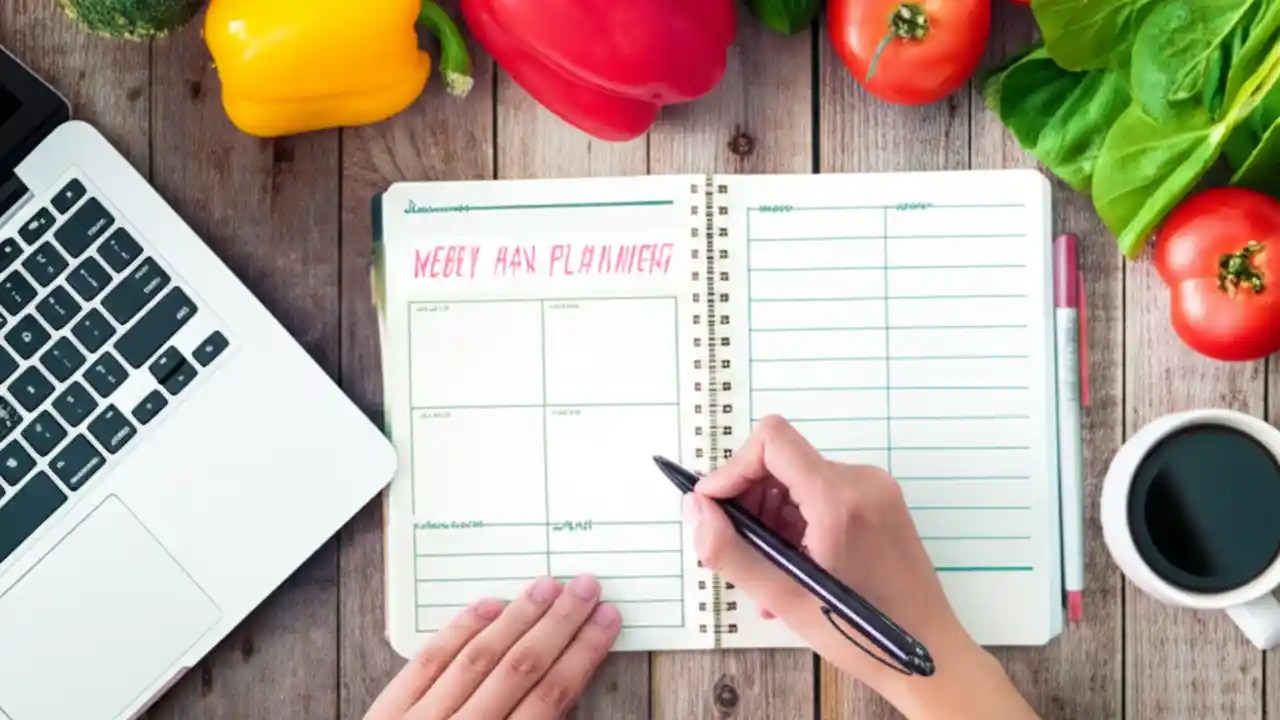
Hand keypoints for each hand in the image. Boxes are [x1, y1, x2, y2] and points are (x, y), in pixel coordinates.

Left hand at [364, 575, 620, 719]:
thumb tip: (567, 699)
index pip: (551, 698)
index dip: (583, 654)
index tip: (606, 620)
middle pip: (520, 668)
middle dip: (559, 624)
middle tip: (586, 587)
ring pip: (477, 658)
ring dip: (516, 617)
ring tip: (545, 586)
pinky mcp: (385, 717)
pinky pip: (426, 664)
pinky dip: (458, 631)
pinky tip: (486, 606)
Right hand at [686, 416, 1036, 717]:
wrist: (931, 655)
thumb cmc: (866, 634)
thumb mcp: (785, 597)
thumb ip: (731, 551)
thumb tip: (696, 510)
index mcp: (839, 499)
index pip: (771, 440)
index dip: (732, 468)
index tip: (714, 506)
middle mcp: (861, 481)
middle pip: (781, 460)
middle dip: (749, 501)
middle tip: (739, 550)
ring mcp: (876, 490)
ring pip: (799, 480)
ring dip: (771, 518)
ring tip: (769, 572)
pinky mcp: (882, 502)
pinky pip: (823, 494)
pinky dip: (797, 521)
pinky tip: (795, 566)